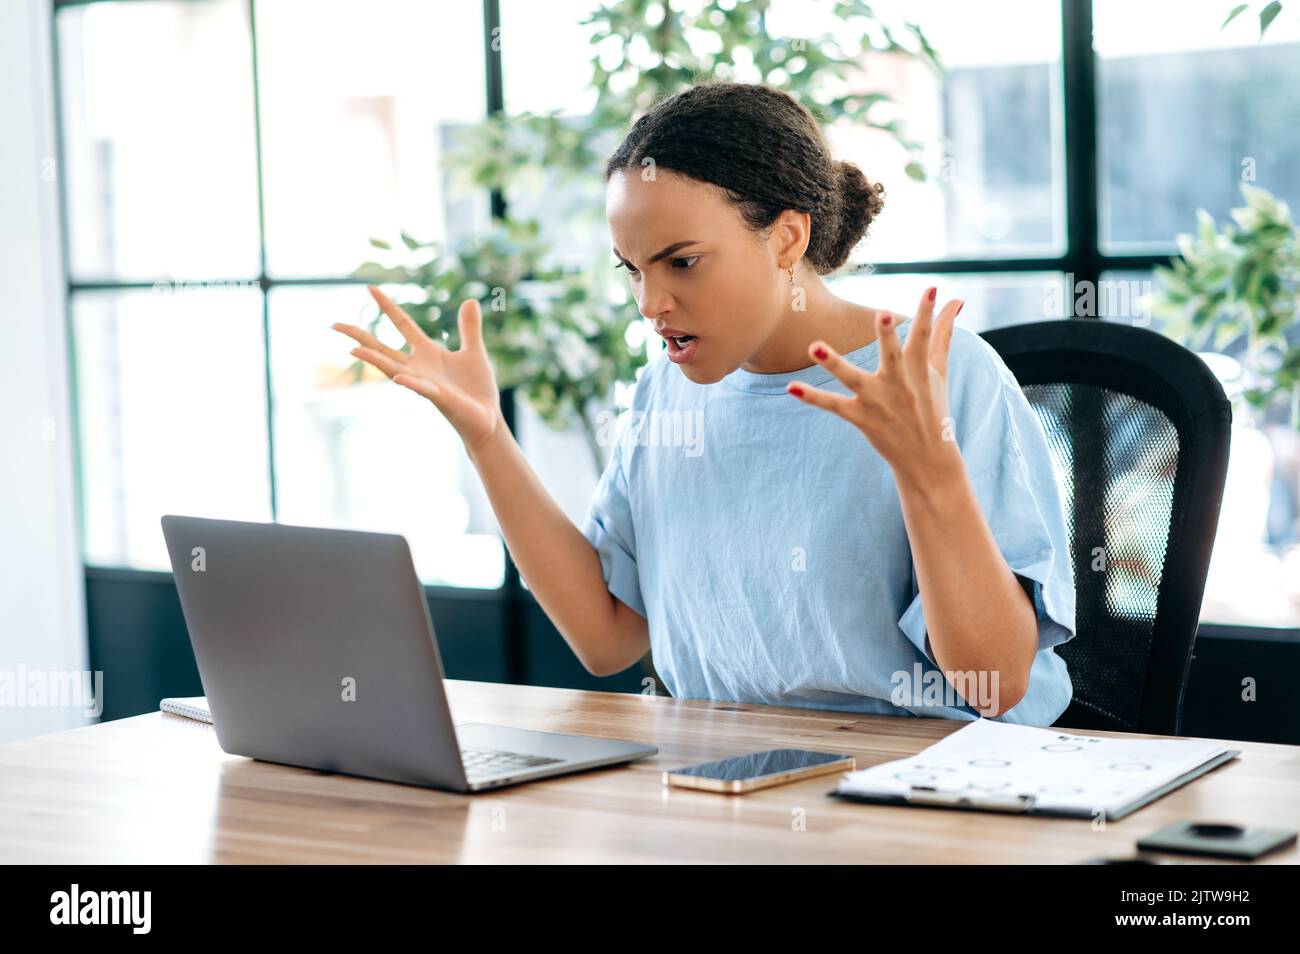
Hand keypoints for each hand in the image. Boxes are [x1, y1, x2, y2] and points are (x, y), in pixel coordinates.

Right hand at [332, 286, 503, 451]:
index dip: (387, 306)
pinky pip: (421, 388)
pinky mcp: (440, 397)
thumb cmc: (477, 389)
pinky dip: (410, 382)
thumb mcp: (474, 351)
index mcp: (428, 352)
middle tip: (334, 324)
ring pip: (394, 368)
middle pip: (383, 348)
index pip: (402, 324)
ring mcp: (426, 382)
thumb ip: (469, 328)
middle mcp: (419, 366)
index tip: (370, 288)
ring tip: (352, 349)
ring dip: (374, 359)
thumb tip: (469, 300)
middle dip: (359, 336)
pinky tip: (398, 376)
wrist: (488, 418)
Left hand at [787, 287, 964, 481]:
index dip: (928, 313)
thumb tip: (957, 300)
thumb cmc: (932, 406)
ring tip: (814, 346)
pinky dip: (813, 397)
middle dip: (888, 336)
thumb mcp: (939, 370)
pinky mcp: (861, 418)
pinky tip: (791, 387)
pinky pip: (833, 406)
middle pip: (893, 356)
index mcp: (918, 368)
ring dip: (834, 363)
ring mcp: (878, 401)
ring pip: (853, 379)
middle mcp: (899, 383)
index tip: (930, 289)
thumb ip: (943, 333)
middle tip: (882, 313)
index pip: (924, 336)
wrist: (928, 458)